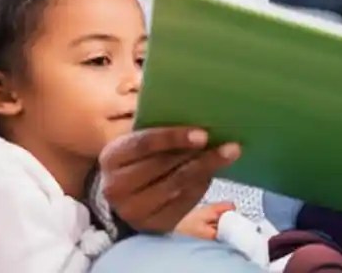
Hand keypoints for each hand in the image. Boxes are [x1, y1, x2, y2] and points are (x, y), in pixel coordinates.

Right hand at [98, 127, 239, 233]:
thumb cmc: (140, 158)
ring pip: (177, 185)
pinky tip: (213, 173)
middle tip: (229, 145)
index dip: (173, 137)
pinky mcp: (152, 225)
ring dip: (207, 168)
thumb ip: (160, 129)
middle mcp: (116, 187)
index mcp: (112, 157)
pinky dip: (201, 186)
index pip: (144, 144)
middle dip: (200, 155)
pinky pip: (184, 203)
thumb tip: (198, 116)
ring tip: (229, 154)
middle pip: (164, 166)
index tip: (203, 134)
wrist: (127, 195)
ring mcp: (133, 210)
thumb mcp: (140, 140)